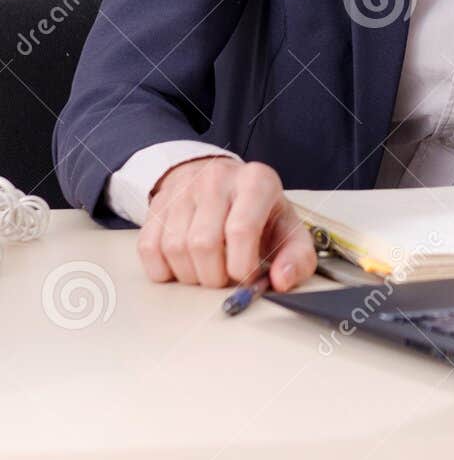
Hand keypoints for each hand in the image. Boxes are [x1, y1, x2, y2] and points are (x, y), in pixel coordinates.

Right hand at [137, 157, 318, 291]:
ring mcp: (183, 189)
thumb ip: (297, 257)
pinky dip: (164, 270)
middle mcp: (217, 179)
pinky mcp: (158, 205)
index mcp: (256, 181)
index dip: (243, 267)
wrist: (223, 183)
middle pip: (204, 244)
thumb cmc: (258, 212)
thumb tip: (282, 281)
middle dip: (215, 276)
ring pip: (175, 248)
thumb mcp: (288, 229)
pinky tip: (184, 265)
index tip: (247, 276)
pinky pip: (149, 249)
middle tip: (226, 276)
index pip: (241, 229)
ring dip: (191, 275)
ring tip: (208, 269)